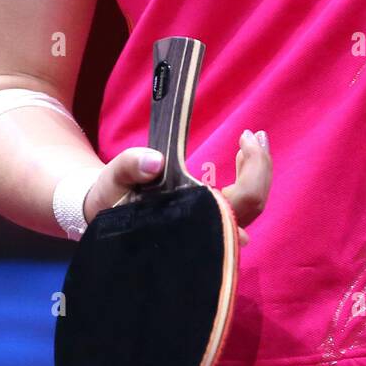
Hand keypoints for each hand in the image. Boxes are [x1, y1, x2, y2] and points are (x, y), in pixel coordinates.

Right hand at [83, 129, 272, 247]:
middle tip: (256, 135)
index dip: (251, 175)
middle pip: (253, 204)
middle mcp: (207, 231)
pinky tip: (244, 155)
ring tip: (254, 139)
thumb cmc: (110, 200)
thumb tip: (156, 162)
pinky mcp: (212, 220)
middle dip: (261, 166)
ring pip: (251, 206)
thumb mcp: (113, 180)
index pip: (235, 207)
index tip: (243, 139)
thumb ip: (130, 167)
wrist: (105, 214)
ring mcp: (212, 228)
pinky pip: (242, 204)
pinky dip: (249, 177)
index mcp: (189, 224)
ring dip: (258, 170)